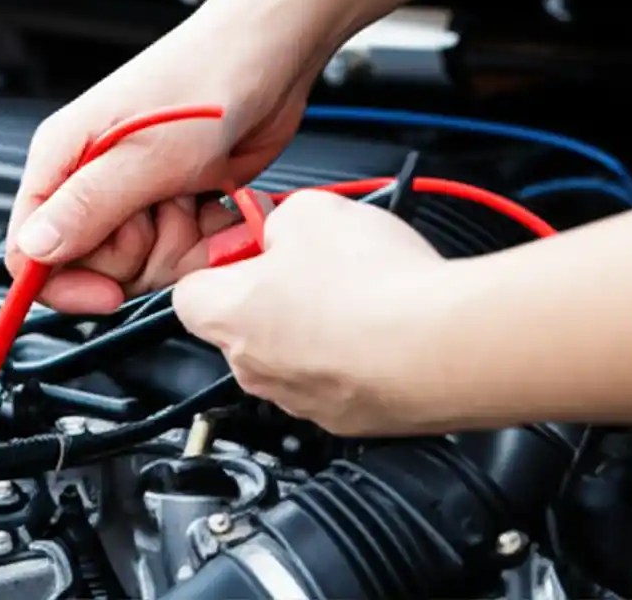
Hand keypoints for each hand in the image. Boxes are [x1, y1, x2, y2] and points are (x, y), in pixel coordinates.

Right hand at [7, 16, 312, 314]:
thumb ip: (86, 208)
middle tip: (163, 211)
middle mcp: (91, 178)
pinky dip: (201, 239)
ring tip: (192, 198)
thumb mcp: (145, 155)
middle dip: (137, 255)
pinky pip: (176, 252)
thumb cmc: (206, 80)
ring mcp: (132, 192)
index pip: (29, 249)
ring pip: (138, 263)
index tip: (107, 295)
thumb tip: (33, 250)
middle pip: (90, 265)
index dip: (64, 283)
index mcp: (63, 158)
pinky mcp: (171, 200)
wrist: (271, 58)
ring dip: (176, 244)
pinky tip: (211, 204)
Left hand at [173, 190, 455, 436]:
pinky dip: (356, 357)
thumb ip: (279, 219)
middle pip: (242, 324)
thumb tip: (280, 230)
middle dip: (273, 293)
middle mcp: (251, 369)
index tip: (255, 247)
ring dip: (318, 326)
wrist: (444, 348)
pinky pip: (337, 381)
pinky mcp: (347, 419)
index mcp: (224, 315)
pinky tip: (388, 328)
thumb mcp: (311, 210)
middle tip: (317, 264)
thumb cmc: (374, 286)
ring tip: (363, 295)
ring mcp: (299, 401)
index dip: (222, 264)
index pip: (188, 293)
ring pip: (291, 356)